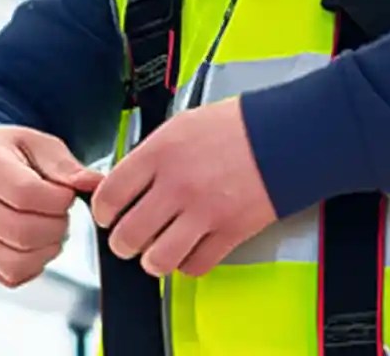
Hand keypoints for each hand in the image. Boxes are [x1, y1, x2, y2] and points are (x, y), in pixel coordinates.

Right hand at [0, 125, 102, 287]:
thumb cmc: (9, 154)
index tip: (66, 192)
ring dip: (49, 246)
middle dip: (58, 224)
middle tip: (61, 210)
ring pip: (19, 261)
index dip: (59, 199)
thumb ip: (64, 165)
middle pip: (24, 232)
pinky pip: (13, 275)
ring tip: (50, 224)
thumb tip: (93, 184)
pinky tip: (37, 240)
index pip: (26, 194)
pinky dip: (36, 263)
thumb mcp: (36, 143)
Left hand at [91, 97, 276, 277]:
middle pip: (127, 236)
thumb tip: (121, 179)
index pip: (109, 197)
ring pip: (157, 260)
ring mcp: (203, 212)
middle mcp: (177, 185)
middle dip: (124, 243)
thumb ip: (149, 154)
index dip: (103, 213)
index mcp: (160, 153)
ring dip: (153, 260)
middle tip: (130, 238)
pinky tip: (190, 249)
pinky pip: (195, 266)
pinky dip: (188, 263)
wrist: (286, 135)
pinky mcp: (229, 232)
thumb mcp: (182, 125)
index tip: (109, 215)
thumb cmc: (237, 126)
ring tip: (158, 250)